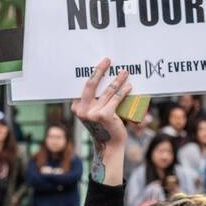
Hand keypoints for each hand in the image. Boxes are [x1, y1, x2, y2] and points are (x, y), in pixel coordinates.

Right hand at [71, 58, 135, 186]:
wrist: (110, 145)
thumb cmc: (103, 126)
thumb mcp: (93, 113)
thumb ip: (93, 100)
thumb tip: (101, 77)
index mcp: (76, 107)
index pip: (84, 87)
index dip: (92, 74)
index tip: (100, 64)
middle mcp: (82, 110)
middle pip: (91, 84)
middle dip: (100, 70)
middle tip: (108, 60)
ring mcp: (93, 113)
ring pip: (107, 91)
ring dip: (117, 80)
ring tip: (124, 72)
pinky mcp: (105, 115)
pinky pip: (116, 99)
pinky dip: (123, 91)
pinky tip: (129, 86)